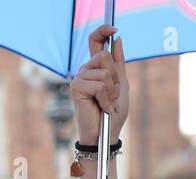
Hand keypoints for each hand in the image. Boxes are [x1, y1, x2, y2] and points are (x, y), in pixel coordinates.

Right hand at [70, 26, 128, 145]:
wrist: (105, 134)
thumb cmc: (112, 113)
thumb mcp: (120, 84)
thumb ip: (118, 63)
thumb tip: (117, 39)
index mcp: (95, 68)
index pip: (95, 41)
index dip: (103, 30)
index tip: (114, 28)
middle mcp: (84, 70)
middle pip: (103, 55)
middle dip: (114, 76)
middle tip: (111, 94)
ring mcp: (78, 79)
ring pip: (103, 71)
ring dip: (111, 90)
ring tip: (107, 103)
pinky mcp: (75, 88)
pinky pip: (99, 84)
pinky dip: (105, 98)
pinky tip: (102, 107)